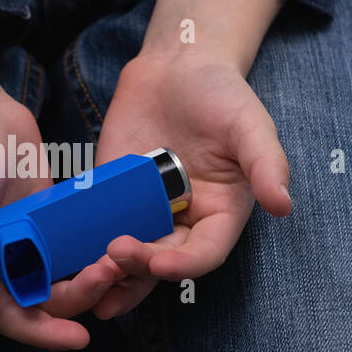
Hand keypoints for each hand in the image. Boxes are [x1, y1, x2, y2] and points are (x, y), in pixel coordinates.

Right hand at [0, 25, 118, 348]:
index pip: (4, 315)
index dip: (40, 332)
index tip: (78, 338)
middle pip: (38, 305)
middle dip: (76, 299)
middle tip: (110, 273)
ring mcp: (18, 249)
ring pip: (59, 284)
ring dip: (89, 281)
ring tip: (119, 260)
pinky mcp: (40, 230)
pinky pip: (68, 257)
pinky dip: (90, 258)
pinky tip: (117, 250)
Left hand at [82, 0, 293, 318]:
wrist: (177, 67)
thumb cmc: (222, 95)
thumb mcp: (251, 126)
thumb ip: (267, 164)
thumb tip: (283, 204)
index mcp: (221, 215)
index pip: (205, 253)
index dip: (185, 265)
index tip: (161, 263)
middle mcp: (184, 223)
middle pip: (163, 262)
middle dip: (140, 267)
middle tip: (115, 255)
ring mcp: (146, 214)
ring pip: (129, 259)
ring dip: (110, 275)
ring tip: (89, 283)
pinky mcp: (112, 199)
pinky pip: (98, 231)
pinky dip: (84, 249)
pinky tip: (67, 258)